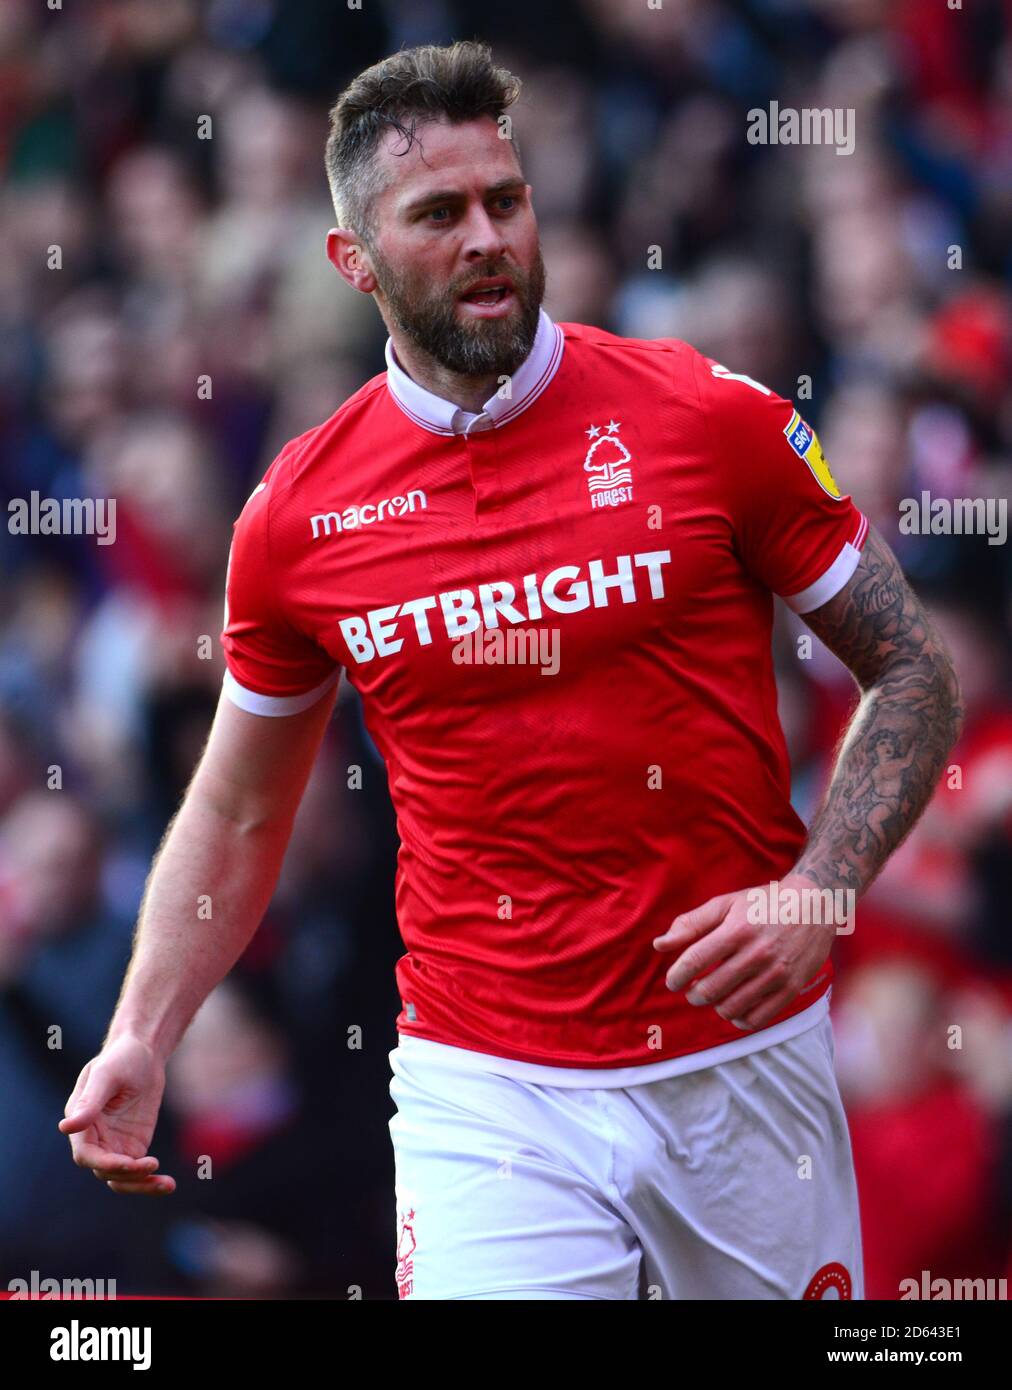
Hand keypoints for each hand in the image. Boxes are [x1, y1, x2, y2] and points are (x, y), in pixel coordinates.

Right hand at [59, 1034, 175, 1194]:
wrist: (142, 1052)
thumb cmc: (120, 1058)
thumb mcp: (106, 1076)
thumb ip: (89, 1102)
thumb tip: (66, 1127)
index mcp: (81, 1123)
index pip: (86, 1155)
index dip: (104, 1163)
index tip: (128, 1163)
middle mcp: (95, 1139)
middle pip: (105, 1171)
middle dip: (128, 1175)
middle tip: (152, 1166)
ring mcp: (115, 1145)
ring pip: (122, 1178)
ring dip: (141, 1185)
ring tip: (167, 1185)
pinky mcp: (134, 1146)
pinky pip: (138, 1171)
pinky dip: (151, 1181)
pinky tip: (168, 1185)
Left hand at [652, 873, 836, 1030]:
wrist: (815, 905)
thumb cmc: (763, 903)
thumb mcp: (726, 904)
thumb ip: (691, 924)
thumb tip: (660, 945)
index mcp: (737, 930)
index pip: (695, 960)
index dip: (677, 976)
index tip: (673, 982)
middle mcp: (757, 953)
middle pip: (711, 989)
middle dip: (694, 994)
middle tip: (692, 991)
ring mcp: (776, 973)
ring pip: (733, 1007)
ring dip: (715, 1007)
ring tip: (713, 997)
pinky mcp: (792, 988)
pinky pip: (759, 1017)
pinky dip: (741, 1019)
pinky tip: (735, 1008)